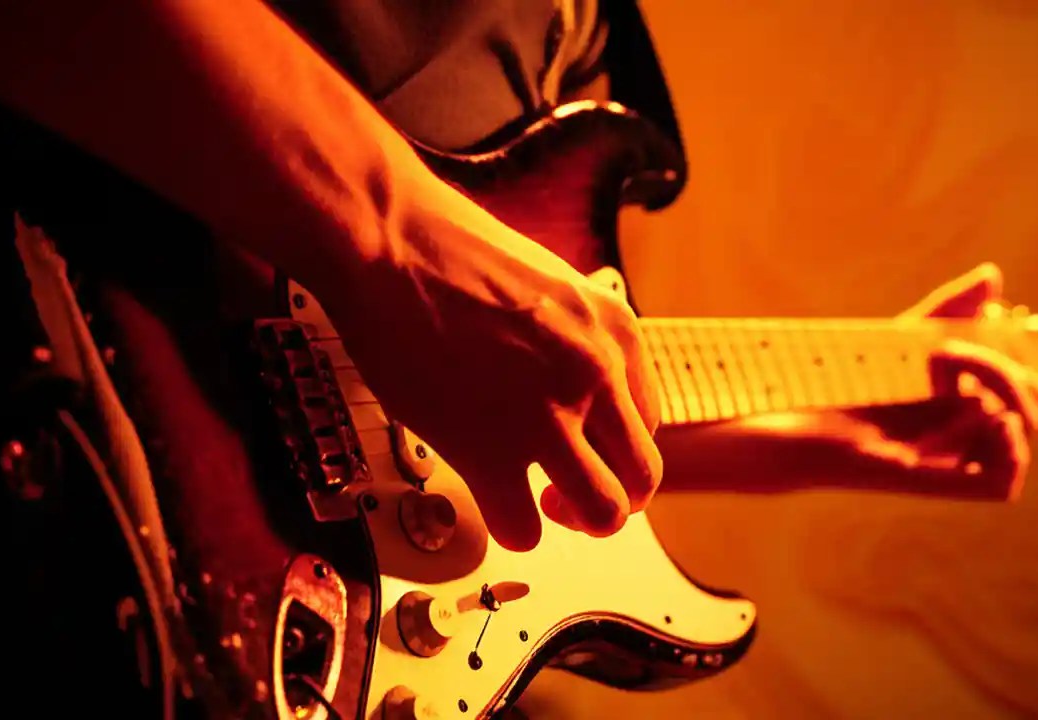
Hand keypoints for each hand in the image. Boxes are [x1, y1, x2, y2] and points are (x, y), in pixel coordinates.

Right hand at [319, 170, 661, 550]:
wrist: (389, 241)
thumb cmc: (450, 252)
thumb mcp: (551, 284)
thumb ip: (576, 339)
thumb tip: (575, 385)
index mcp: (614, 331)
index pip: (649, 421)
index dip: (617, 448)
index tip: (590, 452)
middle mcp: (595, 374)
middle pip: (643, 475)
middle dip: (617, 499)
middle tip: (577, 498)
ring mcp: (546, 415)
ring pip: (605, 512)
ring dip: (580, 522)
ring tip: (546, 511)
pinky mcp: (489, 448)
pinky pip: (523, 528)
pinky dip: (514, 531)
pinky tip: (496, 510)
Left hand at [851, 263, 1037, 498]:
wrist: (807, 420)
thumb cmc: (854, 382)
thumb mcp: (910, 338)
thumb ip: (952, 310)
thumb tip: (994, 274)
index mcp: (965, 405)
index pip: (1027, 395)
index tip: (1012, 347)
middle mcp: (965, 437)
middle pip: (1028, 411)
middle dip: (1019, 377)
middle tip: (964, 353)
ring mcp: (954, 461)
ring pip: (1018, 441)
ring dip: (1006, 394)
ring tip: (953, 371)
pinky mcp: (937, 483)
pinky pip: (1002, 484)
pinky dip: (1008, 452)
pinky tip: (986, 415)